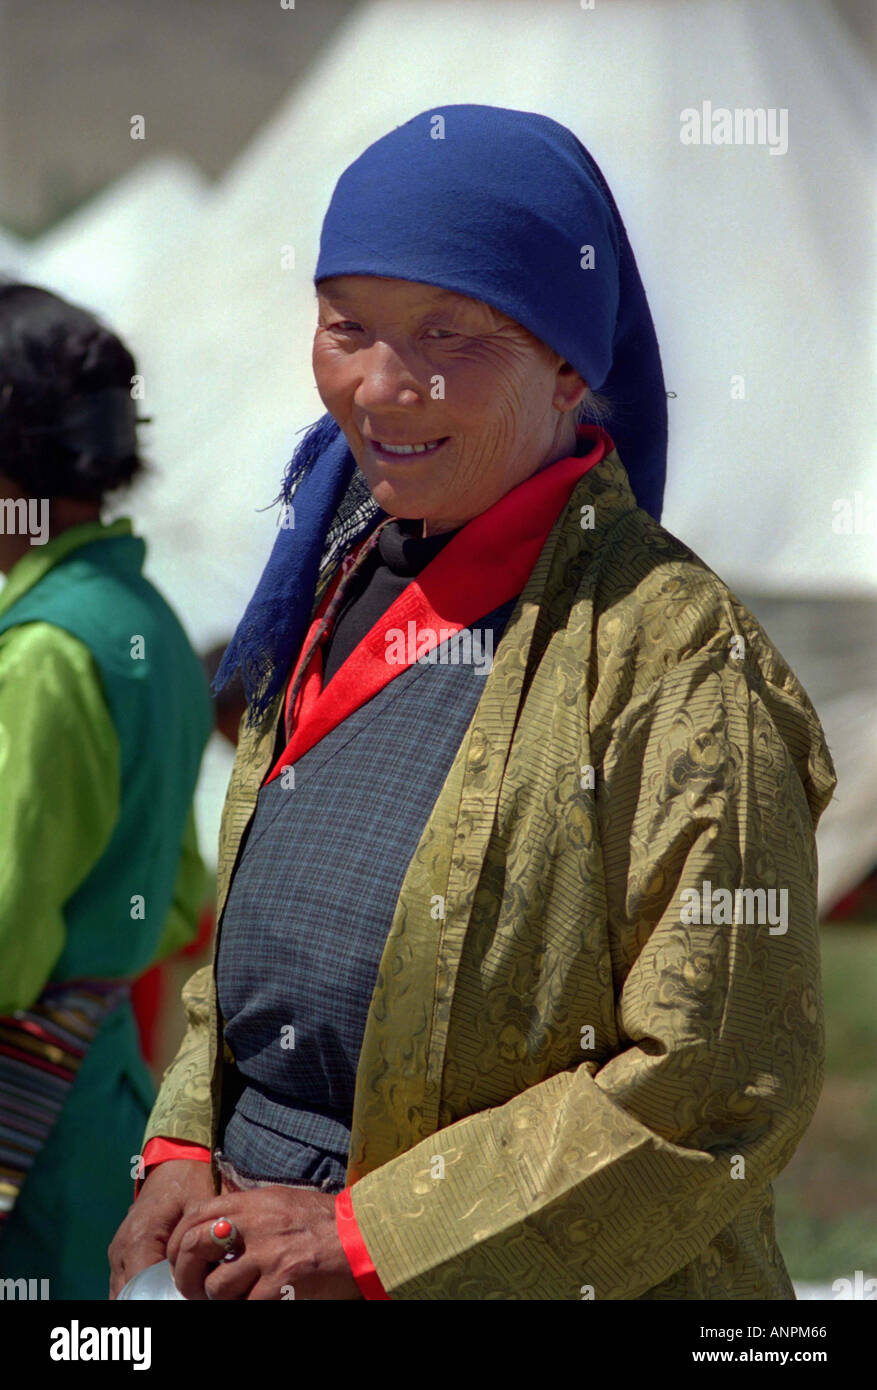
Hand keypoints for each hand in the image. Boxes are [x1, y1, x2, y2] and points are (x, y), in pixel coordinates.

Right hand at [108, 1158, 215, 1298]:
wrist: (174, 1161)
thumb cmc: (190, 1182)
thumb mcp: (201, 1209)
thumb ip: (199, 1244)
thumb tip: (204, 1278)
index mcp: (139, 1240)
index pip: (142, 1290)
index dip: (162, 1300)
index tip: (184, 1298)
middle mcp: (121, 1250)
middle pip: (130, 1297)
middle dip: (152, 1301)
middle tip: (180, 1298)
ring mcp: (117, 1253)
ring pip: (124, 1294)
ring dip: (145, 1299)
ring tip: (172, 1296)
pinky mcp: (121, 1254)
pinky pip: (125, 1284)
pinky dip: (141, 1292)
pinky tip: (162, 1292)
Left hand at [166, 1186, 361, 1299]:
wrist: (361, 1235)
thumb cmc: (320, 1220)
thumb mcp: (278, 1201)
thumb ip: (245, 1211)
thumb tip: (210, 1233)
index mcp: (250, 1202)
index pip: (193, 1218)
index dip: (177, 1244)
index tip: (179, 1261)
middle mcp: (254, 1224)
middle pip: (193, 1248)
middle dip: (185, 1276)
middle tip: (193, 1290)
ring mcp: (267, 1255)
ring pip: (215, 1287)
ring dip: (218, 1300)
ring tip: (234, 1298)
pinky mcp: (281, 1283)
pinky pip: (246, 1306)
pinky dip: (246, 1307)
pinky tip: (259, 1301)